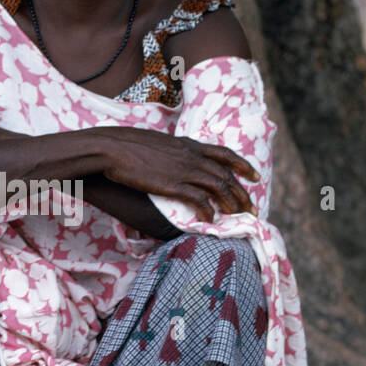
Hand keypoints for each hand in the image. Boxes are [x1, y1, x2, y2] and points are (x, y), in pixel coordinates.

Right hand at [101, 126, 259, 221]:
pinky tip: (211, 222)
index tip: (254, 176)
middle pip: (227, 175)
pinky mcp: (173, 185)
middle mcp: (192, 156)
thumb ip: (171, 152)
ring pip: (219, 187)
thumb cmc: (127, 145)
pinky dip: (208, 212)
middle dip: (242, 193)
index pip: (224, 154)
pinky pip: (199, 200)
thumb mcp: (156, 143)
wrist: (112, 147)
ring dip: (232, 204)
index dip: (242, 165)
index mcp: (188, 144)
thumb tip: (172, 159)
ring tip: (238, 217)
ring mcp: (184, 170)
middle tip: (252, 209)